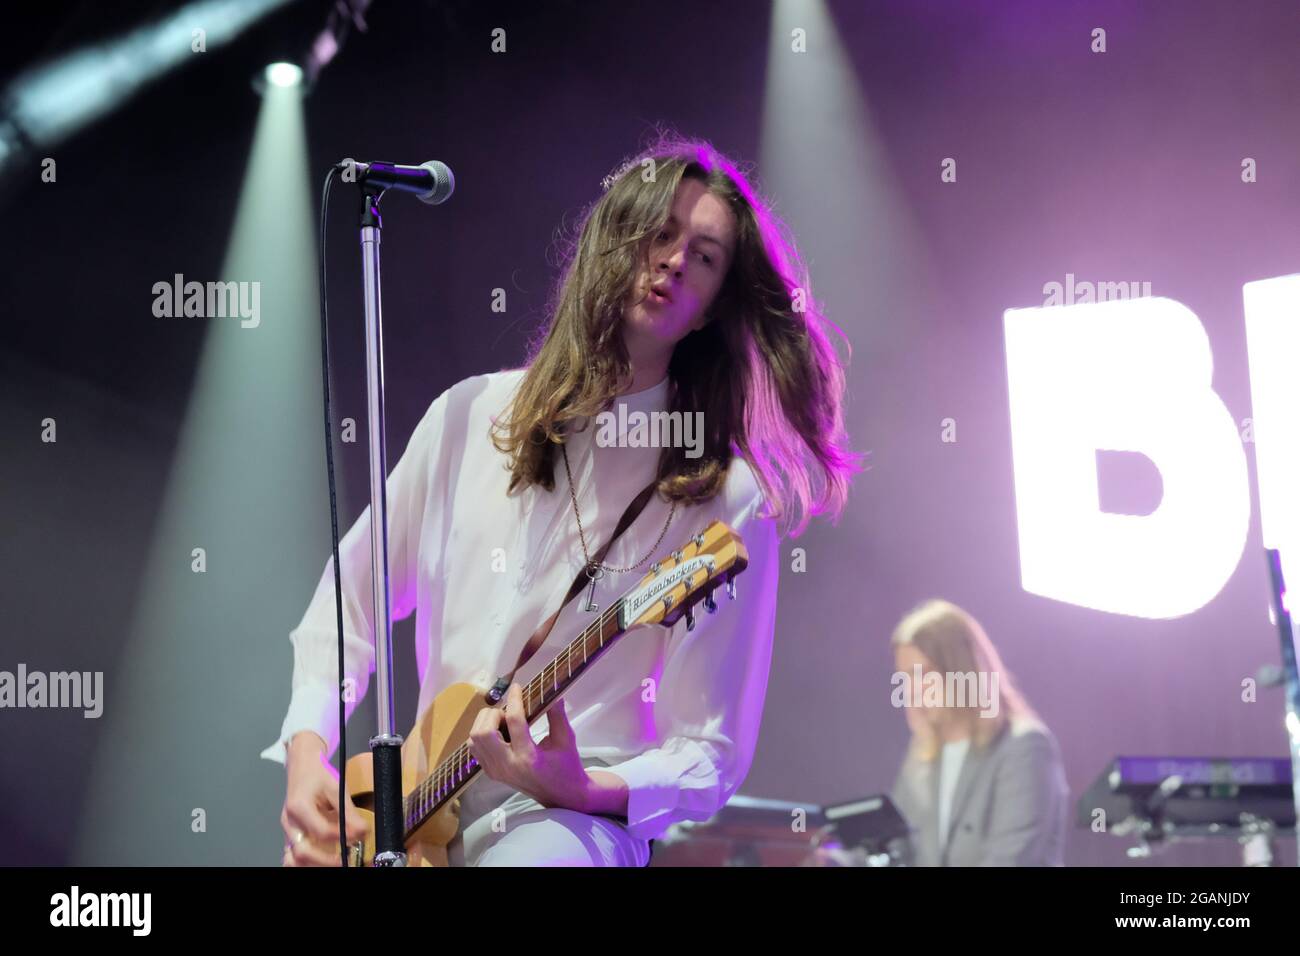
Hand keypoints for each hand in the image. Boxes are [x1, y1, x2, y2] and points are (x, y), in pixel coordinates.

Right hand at [281, 731, 366, 866]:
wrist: (302, 766)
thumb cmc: (318, 775)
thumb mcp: (336, 787)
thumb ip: (348, 811)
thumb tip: (362, 831)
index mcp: (299, 807)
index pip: (321, 831)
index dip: (342, 837)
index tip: (358, 836)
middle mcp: (289, 822)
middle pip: (302, 851)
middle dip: (325, 860)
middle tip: (346, 858)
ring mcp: (287, 830)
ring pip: (293, 858)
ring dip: (314, 864)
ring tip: (335, 861)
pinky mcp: (290, 835)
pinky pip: (292, 855)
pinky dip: (305, 863)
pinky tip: (320, 861)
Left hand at [467, 684, 591, 811]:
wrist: (561, 796)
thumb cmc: (567, 766)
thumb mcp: (566, 739)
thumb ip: (557, 715)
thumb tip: (553, 693)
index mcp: (528, 757)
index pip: (514, 721)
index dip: (515, 699)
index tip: (517, 686)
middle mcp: (507, 766)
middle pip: (483, 732)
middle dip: (494, 714)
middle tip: (509, 712)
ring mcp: (496, 772)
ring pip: (474, 740)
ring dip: (485, 724)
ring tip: (503, 722)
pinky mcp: (491, 773)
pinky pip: (475, 749)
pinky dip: (482, 735)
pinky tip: (498, 732)